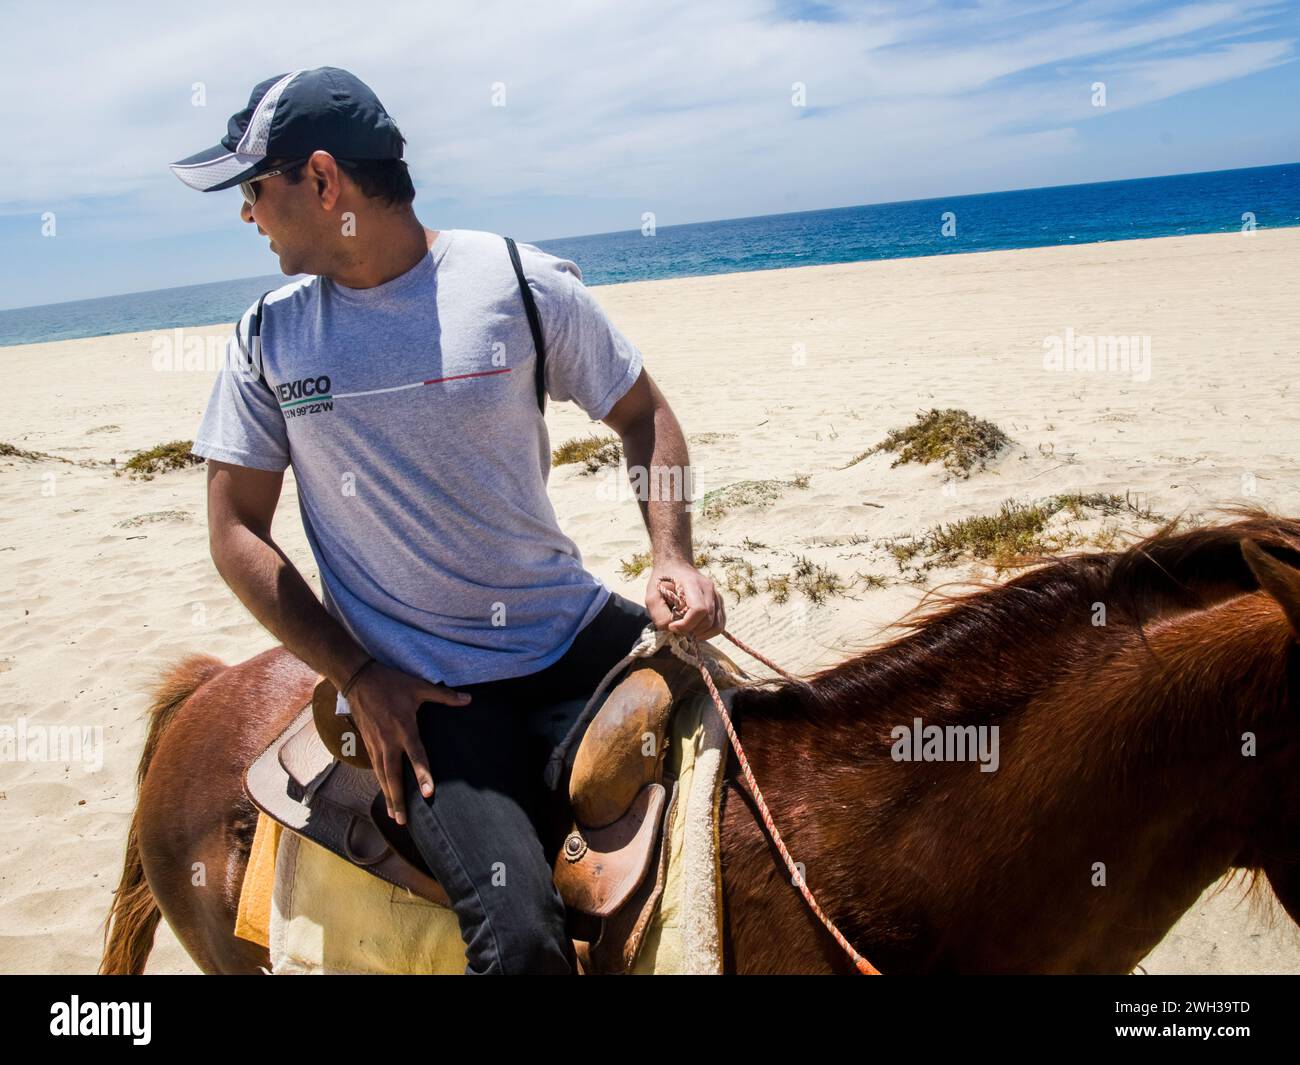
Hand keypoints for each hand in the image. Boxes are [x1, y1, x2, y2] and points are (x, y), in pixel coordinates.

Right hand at [343, 662, 470, 825]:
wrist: (358, 679)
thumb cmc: (391, 683)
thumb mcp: (419, 687)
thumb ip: (444, 696)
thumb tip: (468, 699)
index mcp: (404, 728)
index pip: (416, 756)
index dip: (422, 774)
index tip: (428, 793)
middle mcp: (388, 741)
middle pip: (392, 776)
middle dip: (398, 799)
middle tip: (403, 821)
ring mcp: (376, 744)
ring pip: (381, 776)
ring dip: (388, 796)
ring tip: (395, 816)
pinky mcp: (367, 743)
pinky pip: (375, 768)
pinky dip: (380, 783)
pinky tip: (385, 794)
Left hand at [646, 558, 725, 639]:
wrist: (675, 566)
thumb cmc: (662, 581)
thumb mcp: (652, 596)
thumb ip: (659, 615)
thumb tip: (673, 630)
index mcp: (692, 583)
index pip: (698, 609)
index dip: (686, 624)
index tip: (672, 626)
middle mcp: (708, 588)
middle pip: (708, 619)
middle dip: (691, 630)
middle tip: (677, 628)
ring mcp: (716, 595)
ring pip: (716, 624)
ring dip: (701, 634)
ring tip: (687, 630)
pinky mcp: (719, 603)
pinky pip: (720, 624)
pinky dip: (709, 632)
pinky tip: (696, 630)